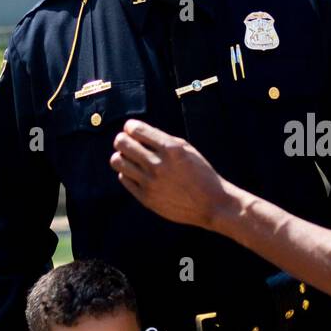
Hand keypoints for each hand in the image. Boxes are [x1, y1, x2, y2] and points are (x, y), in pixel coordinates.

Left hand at [110, 120, 233, 228]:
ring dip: (121, 156)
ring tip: (129, 158)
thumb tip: (135, 132)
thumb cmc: (200, 173)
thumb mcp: (187, 150)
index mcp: (171, 149)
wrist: (211, 203)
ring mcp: (150, 183)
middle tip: (126, 142)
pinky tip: (137, 173)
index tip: (131, 129)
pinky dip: (127, 173)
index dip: (130, 127)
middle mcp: (158, 165)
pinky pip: (124, 178)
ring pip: (118, 161)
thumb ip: (162, 140)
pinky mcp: (146, 198)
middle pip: (122, 143)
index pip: (135, 129)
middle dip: (122, 139)